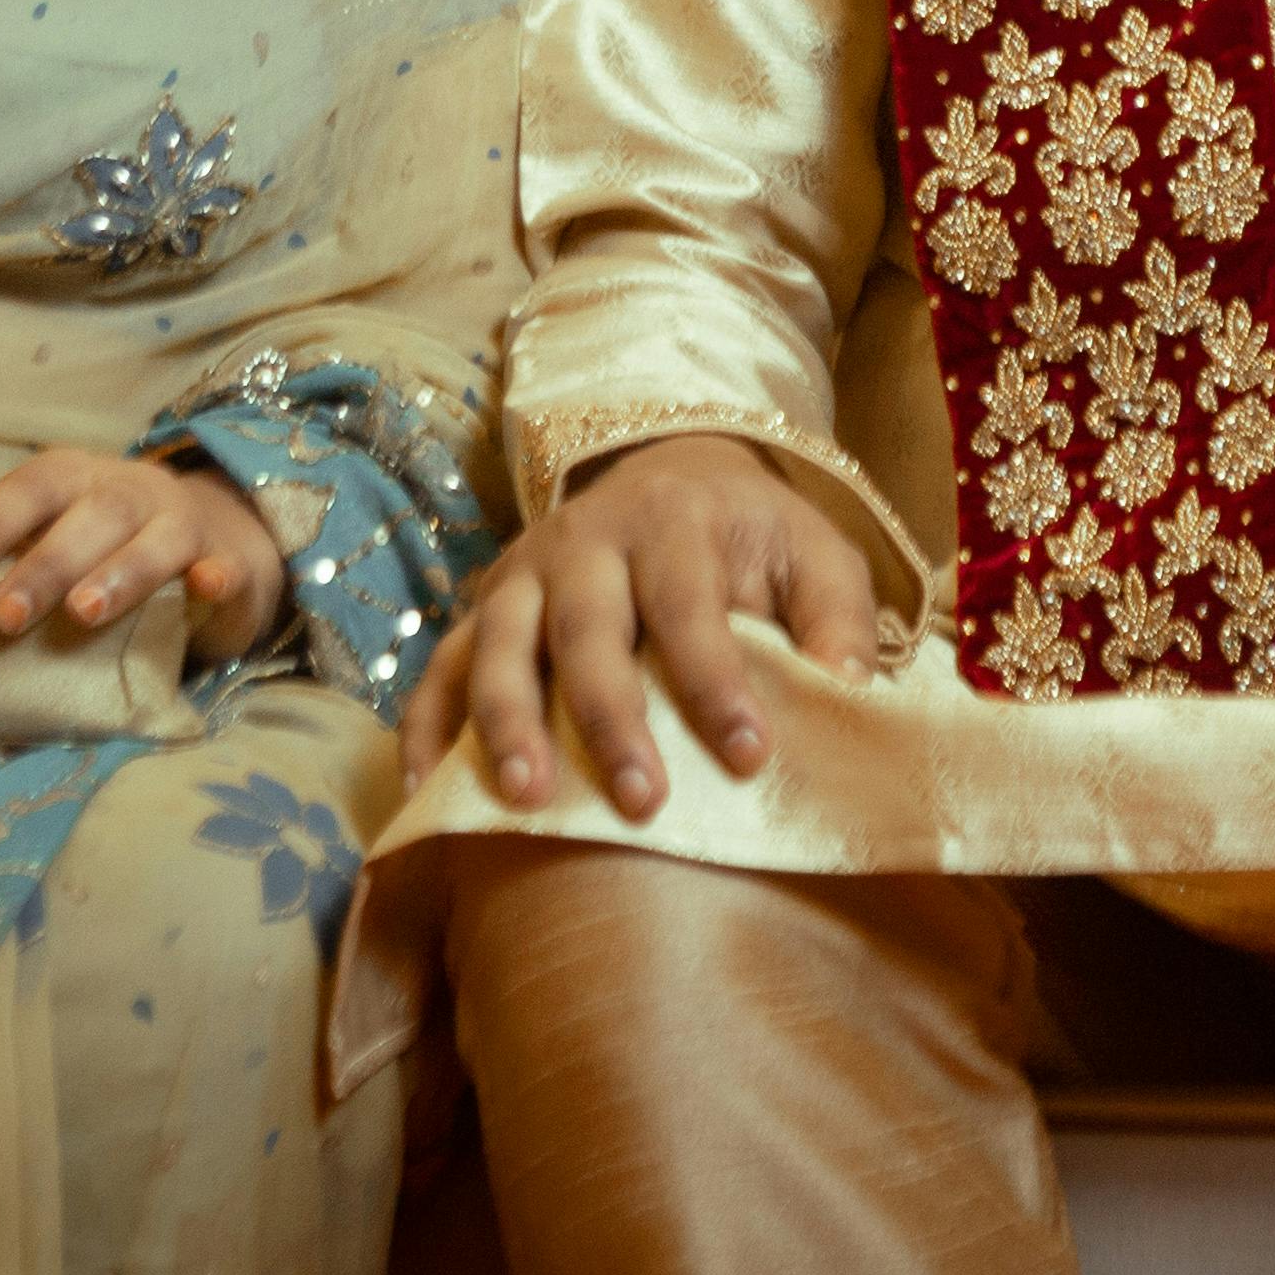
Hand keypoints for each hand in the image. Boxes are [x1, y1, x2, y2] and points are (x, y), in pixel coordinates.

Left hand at [0, 447, 283, 671]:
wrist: (216, 540)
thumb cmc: (103, 544)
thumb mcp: (46, 532)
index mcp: (74, 482)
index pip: (27, 489)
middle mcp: (129, 492)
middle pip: (89, 515)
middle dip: (46, 563)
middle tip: (4, 616)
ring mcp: (184, 524)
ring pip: (156, 538)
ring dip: (120, 571)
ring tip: (83, 613)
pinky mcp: (231, 564)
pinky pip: (228, 566)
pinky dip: (218, 577)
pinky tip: (205, 589)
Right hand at [394, 432, 883, 822]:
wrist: (668, 471)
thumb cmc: (749, 536)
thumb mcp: (813, 550)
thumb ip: (837, 615)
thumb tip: (848, 692)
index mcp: (673, 522)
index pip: (690, 605)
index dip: (715, 682)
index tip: (750, 757)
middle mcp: (584, 541)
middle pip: (586, 630)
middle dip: (611, 718)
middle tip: (642, 802)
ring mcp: (522, 575)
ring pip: (499, 646)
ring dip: (508, 723)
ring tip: (528, 799)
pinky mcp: (481, 609)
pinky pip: (439, 669)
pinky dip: (427, 728)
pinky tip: (428, 793)